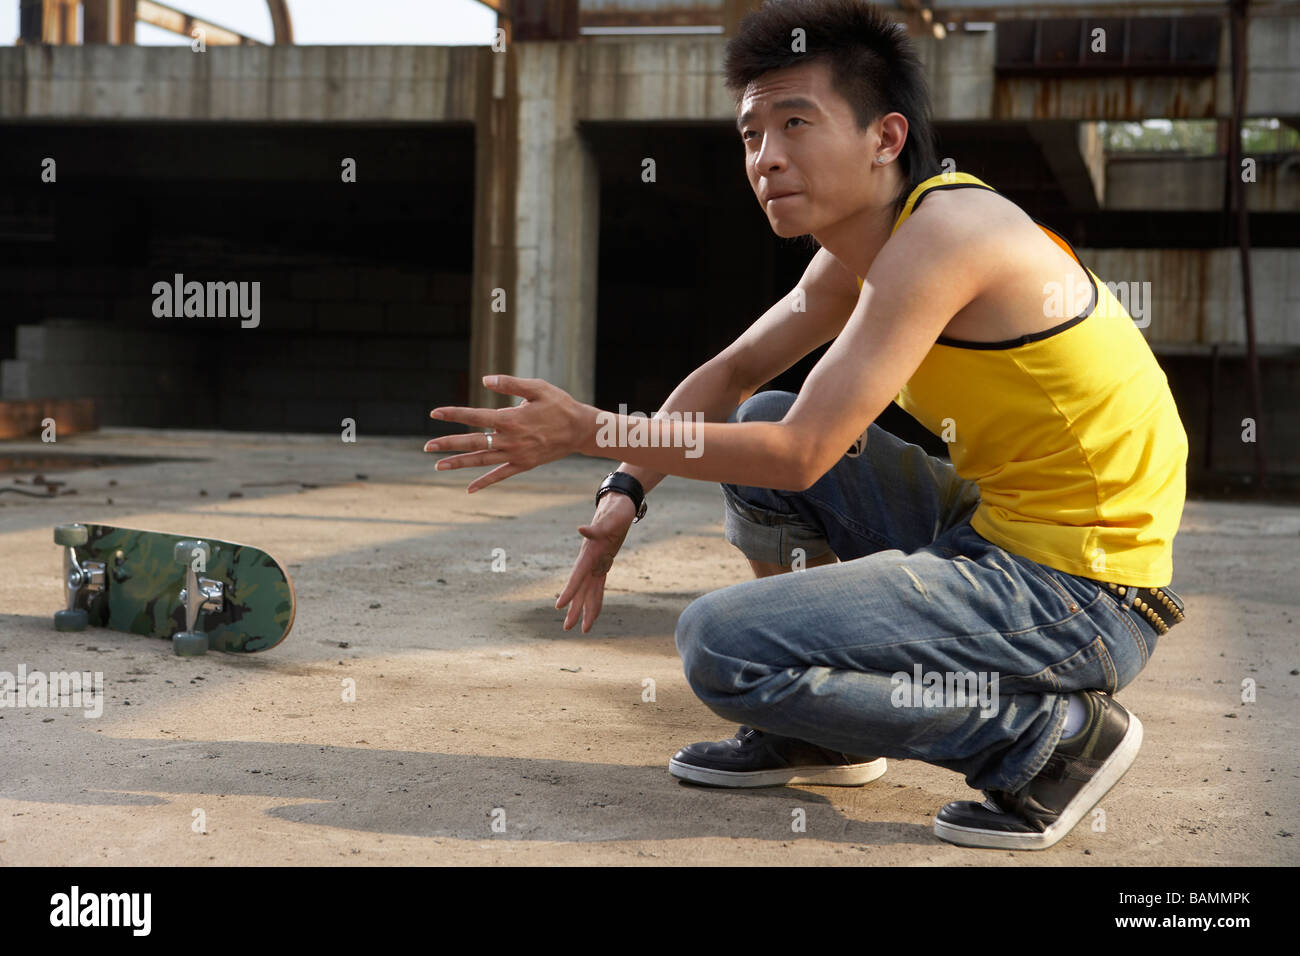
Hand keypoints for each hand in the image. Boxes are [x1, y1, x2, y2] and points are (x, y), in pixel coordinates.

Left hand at [424, 375, 587, 492]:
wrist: (581, 430)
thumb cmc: (559, 405)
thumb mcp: (537, 387)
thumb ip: (510, 384)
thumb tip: (485, 381)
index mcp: (511, 419)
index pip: (475, 416)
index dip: (453, 415)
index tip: (434, 413)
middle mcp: (510, 440)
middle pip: (473, 442)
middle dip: (448, 444)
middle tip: (427, 447)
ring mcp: (516, 455)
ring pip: (482, 461)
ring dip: (459, 463)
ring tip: (438, 466)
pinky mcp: (524, 465)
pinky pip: (500, 475)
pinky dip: (485, 482)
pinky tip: (469, 489)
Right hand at [554, 492, 636, 632]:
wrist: (618, 504)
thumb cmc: (615, 511)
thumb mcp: (611, 518)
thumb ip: (596, 527)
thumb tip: (581, 528)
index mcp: (589, 552)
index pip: (577, 575)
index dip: (569, 590)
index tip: (559, 605)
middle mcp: (589, 561)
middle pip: (580, 589)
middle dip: (574, 609)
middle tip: (566, 629)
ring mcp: (596, 563)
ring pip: (588, 592)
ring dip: (584, 610)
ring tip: (581, 630)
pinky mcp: (604, 564)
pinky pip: (598, 587)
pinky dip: (596, 600)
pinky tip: (593, 613)